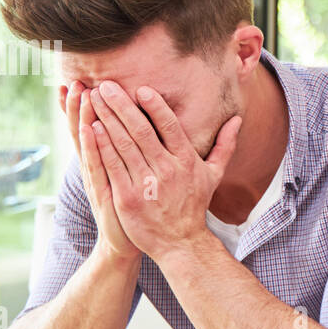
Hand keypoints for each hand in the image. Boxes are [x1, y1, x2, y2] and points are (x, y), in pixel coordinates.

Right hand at [61, 81, 138, 263]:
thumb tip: (134, 130)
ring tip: (80, 93)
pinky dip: (91, 145)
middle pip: (84, 129)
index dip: (84, 107)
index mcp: (104, 161)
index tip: (79, 81)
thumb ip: (130, 154)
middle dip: (79, 105)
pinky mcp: (103, 191)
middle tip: (75, 79)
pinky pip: (96, 165)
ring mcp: (97, 178)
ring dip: (82, 117)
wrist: (126, 242)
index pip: (91, 127)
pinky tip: (88, 128)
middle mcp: (96, 166)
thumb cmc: (133, 206)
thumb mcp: (129, 176)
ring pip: (87, 143)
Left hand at [86, 80, 241, 260]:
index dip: (155, 107)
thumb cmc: (194, 206)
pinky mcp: (127, 197)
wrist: (180, 243)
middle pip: (141, 131)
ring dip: (106, 118)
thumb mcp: (213, 175)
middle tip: (106, 85)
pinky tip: (90, 127)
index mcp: (187, 161)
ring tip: (93, 99)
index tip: (141, 89)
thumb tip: (237, 120)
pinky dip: (100, 145)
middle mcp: (167, 170)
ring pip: (123, 144)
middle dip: (121, 105)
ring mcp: (146, 184)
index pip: (170, 127)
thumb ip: (225, 145)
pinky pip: (112, 165)